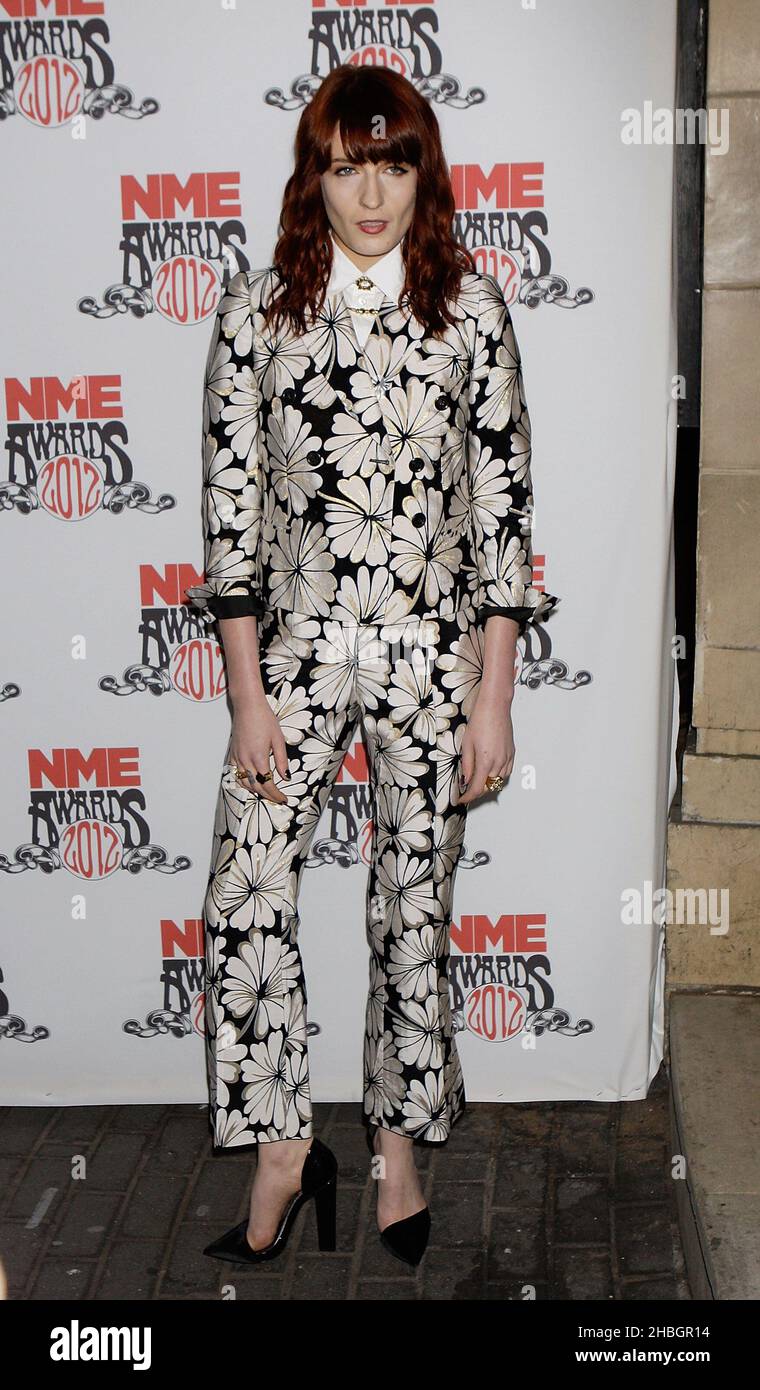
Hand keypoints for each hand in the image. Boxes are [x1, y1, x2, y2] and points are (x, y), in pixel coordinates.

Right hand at [229, 691, 289, 805]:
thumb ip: (282, 760)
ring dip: (255, 790)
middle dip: (267, 796)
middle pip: (255, 786)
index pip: (267, 783)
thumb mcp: (278, 739)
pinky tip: (252, 782)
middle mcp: (245, 759)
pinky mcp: (232, 753)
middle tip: (278, 799)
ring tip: (266, 793)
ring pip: (244, 782)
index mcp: (259, 757)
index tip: (283, 799)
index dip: (275, 794)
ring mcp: (237, 757)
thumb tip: (286, 777)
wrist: (247, 705)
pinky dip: (244, 782)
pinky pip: (236, 774)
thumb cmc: (264, 718)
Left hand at [456, 688, 514, 805]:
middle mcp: (499, 762)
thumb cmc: (480, 720)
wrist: (495, 707)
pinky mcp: (512, 753)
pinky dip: (498, 776)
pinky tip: (491, 771)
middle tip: (466, 789)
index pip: (477, 789)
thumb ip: (467, 765)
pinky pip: (506, 772)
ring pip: (499, 781)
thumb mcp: (466, 744)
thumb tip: (466, 780)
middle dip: (477, 791)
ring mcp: (507, 758)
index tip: (462, 799)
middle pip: (489, 787)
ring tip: (478, 780)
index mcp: (485, 761)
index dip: (468, 797)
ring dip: (489, 784)